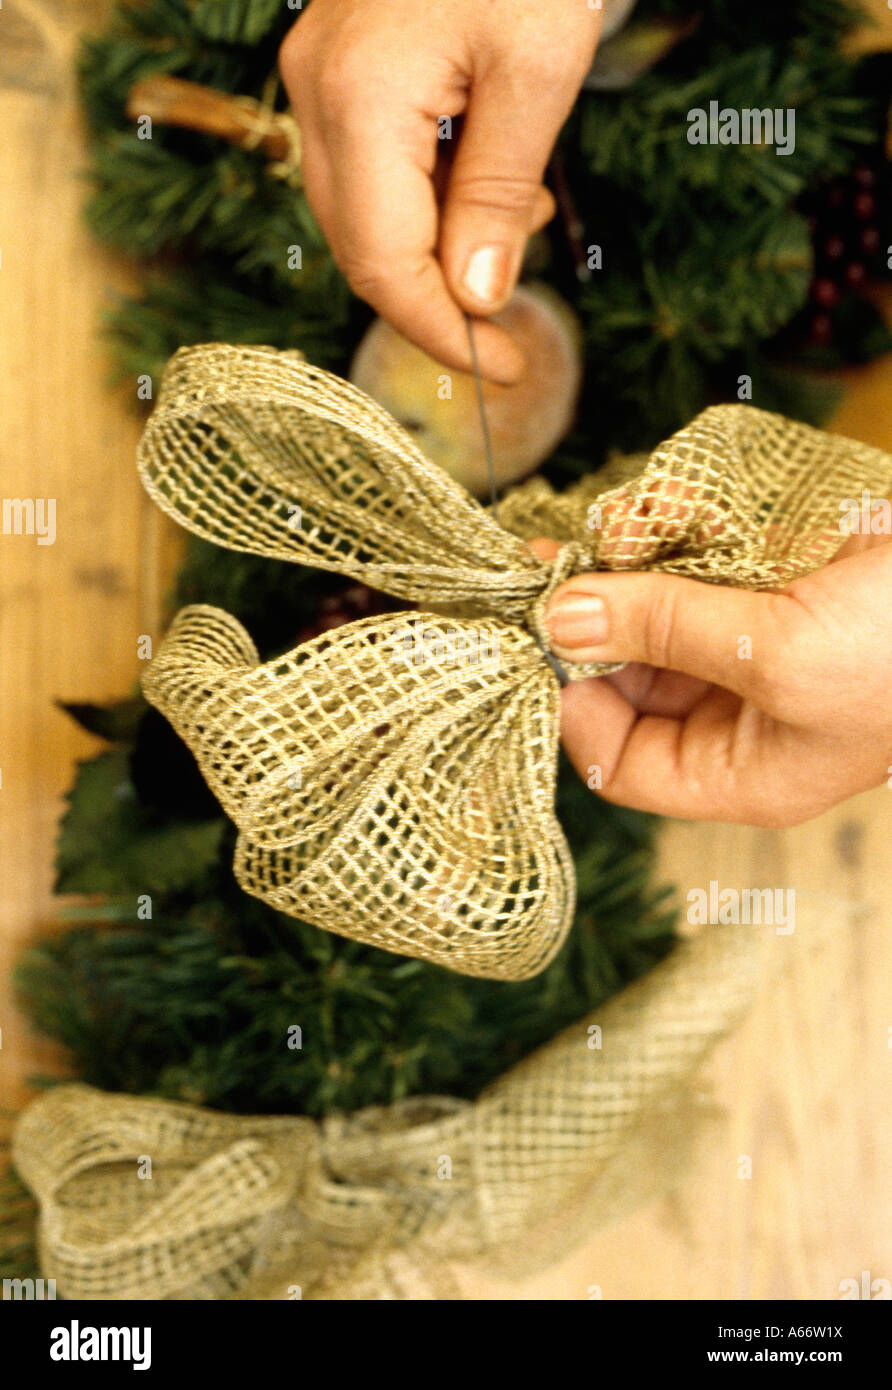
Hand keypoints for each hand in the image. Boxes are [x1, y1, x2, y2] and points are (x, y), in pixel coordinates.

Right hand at [279, 0, 601, 381]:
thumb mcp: (539, 68)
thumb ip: (498, 193)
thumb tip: (476, 300)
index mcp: (361, 99)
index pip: (385, 265)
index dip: (443, 333)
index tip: (505, 369)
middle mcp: (317, 91)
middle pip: (365, 248)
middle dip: (443, 295)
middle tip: (514, 312)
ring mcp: (318, 75)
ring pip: (365, 213)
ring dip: (443, 242)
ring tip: (524, 212)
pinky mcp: (336, 65)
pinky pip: (369, 164)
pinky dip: (430, 194)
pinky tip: (491, 172)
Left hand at [532, 529, 891, 826]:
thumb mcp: (779, 650)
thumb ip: (663, 628)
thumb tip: (560, 615)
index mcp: (741, 772)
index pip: (618, 759)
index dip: (571, 700)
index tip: (542, 632)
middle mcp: (741, 718)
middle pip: (628, 677)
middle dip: (594, 617)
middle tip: (553, 557)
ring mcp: (757, 648)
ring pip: (656, 612)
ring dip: (630, 563)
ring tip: (615, 523)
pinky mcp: (773, 585)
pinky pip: (697, 564)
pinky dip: (673, 531)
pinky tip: (657, 506)